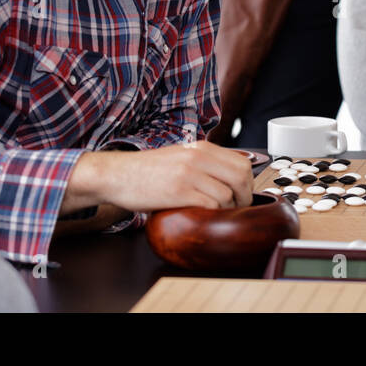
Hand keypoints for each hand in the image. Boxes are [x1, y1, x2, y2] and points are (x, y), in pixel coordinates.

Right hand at [63, 142, 252, 214]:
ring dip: (226, 209)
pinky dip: (212, 215)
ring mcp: (189, 174)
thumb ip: (204, 162)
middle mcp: (198, 157)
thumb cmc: (147, 170)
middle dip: (244, 197)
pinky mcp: (178, 191)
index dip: (248, 183)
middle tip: (236, 208)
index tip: (242, 195)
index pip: (243, 163)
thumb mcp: (180, 156)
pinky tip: (202, 217)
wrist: (116, 175)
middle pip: (242, 177)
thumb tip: (229, 177)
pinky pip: (210, 205)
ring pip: (228, 194)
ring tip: (215, 214)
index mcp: (201, 148)